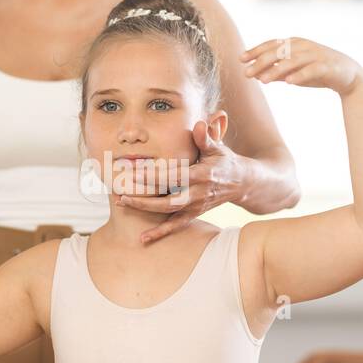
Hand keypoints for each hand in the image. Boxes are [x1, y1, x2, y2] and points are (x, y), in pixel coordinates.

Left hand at [115, 120, 245, 243]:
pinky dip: (160, 233)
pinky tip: (143, 238)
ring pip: (168, 212)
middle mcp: (198, 193)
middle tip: (121, 193)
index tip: (136, 172)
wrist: (241, 183)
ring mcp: (195, 206)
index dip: (155, 176)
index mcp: (202, 175)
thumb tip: (200, 124)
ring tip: (122, 203)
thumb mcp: (218, 148)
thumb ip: (207, 137)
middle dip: (144, 197)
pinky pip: (175, 226)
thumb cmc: (224, 161)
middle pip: (168, 199)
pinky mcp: (194, 214)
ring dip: (144, 209)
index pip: (175, 176)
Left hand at [241, 37, 361, 95]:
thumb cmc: (318, 71)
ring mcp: (315, 55)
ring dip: (277, 69)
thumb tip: (257, 75)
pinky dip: (300, 75)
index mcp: (294, 44)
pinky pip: (311, 70)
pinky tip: (289, 82)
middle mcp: (303, 46)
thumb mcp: (294, 71)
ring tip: (263, 80)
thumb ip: (277, 71)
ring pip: (293, 60)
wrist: (348, 75)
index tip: (241, 59)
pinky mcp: (326, 66)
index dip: (255, 50)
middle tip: (247, 74)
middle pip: (279, 51)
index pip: (271, 44)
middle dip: (261, 62)